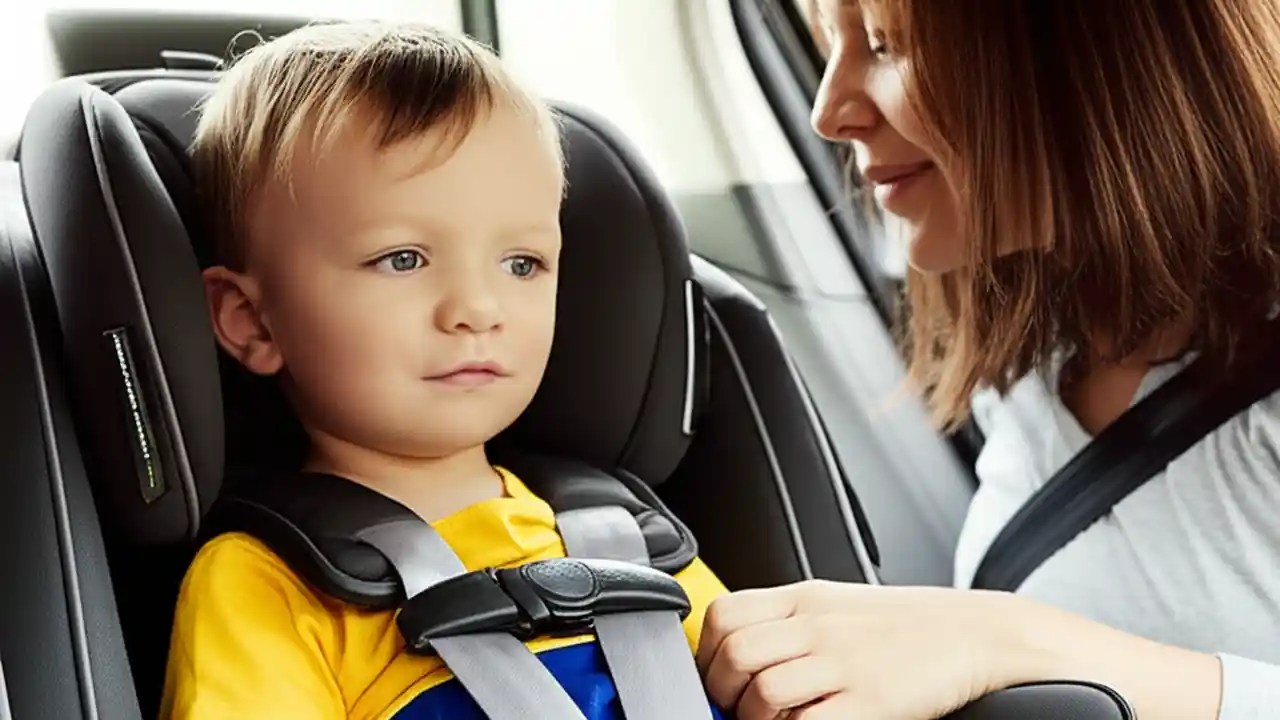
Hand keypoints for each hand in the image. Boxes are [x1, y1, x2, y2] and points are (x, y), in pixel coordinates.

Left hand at [696, 580, 1020, 719]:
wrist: (977, 633)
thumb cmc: (907, 625)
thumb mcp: (837, 605)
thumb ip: (788, 622)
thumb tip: (736, 651)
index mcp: (804, 598)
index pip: (726, 615)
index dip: (707, 653)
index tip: (712, 677)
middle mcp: (818, 625)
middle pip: (734, 655)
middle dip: (722, 691)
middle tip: (735, 707)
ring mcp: (843, 663)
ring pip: (763, 692)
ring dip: (755, 718)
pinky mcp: (870, 701)